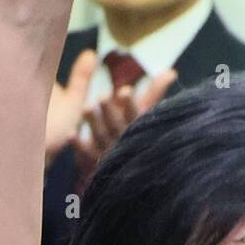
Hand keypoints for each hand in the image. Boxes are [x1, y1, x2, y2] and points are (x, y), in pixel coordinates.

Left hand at [45, 53, 177, 169]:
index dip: (130, 104)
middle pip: (116, 125)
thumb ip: (155, 92)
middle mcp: (124, 140)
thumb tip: (171, 71)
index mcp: (137, 127)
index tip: (125, 91)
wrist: (129, 173)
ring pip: (101, 137)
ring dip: (94, 123)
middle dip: (110, 111)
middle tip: (102, 96)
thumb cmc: (137, 135)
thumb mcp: (147, 114)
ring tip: (86, 107)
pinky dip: (79, 145)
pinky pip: (86, 154)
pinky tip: (72, 134)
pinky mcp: (94, 161)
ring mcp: (109, 151)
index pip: (135, 115)